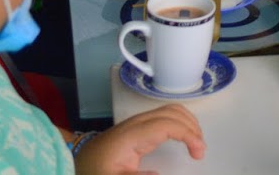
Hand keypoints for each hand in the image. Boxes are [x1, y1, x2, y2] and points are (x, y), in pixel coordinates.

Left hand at [75, 104, 204, 173]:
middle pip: (171, 112)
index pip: (167, 124)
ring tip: (196, 144)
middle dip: (192, 128)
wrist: (78, 165)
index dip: (188, 134)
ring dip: (188, 122)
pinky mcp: (137, 126)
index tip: (199, 154)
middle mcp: (135, 123)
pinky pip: (164, 115)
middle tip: (200, 151)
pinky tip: (184, 137)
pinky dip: (180, 122)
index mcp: (131, 136)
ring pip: (169, 110)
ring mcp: (136, 122)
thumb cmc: (96, 172)